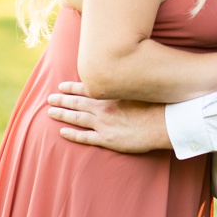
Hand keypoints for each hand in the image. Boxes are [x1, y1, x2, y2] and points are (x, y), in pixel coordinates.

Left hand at [49, 83, 171, 151]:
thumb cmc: (159, 104)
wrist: (166, 123)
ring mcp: (104, 124)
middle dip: (62, 100)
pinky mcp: (108, 139)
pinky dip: (72, 134)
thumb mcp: (143, 88)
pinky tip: (62, 132)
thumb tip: (125, 77)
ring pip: (77, 118)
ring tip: (50, 112)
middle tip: (50, 98)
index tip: (62, 86)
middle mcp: (104, 107)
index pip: (87, 89)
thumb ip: (130, 84)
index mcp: (112, 94)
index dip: (73, 87)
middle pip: (77, 102)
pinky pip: (84, 137)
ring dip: (62, 114)